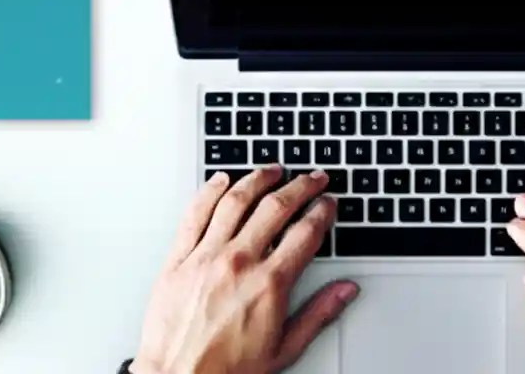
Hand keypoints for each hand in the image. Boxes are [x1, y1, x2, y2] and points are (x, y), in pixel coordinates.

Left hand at [130, 167, 357, 373]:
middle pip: (276, 207)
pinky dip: (210, 191)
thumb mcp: (284, 348)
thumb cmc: (227, 370)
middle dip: (300, 186)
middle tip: (312, 178)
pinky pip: (195, 214)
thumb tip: (346, 291)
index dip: (322, 212)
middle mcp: (239, 263)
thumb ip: (319, 313)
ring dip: (258, 179)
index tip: (327, 203)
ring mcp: (206, 257)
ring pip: (236, 201)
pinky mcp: (178, 259)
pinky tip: (221, 180)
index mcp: (269, 284)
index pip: (305, 232)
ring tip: (272, 170)